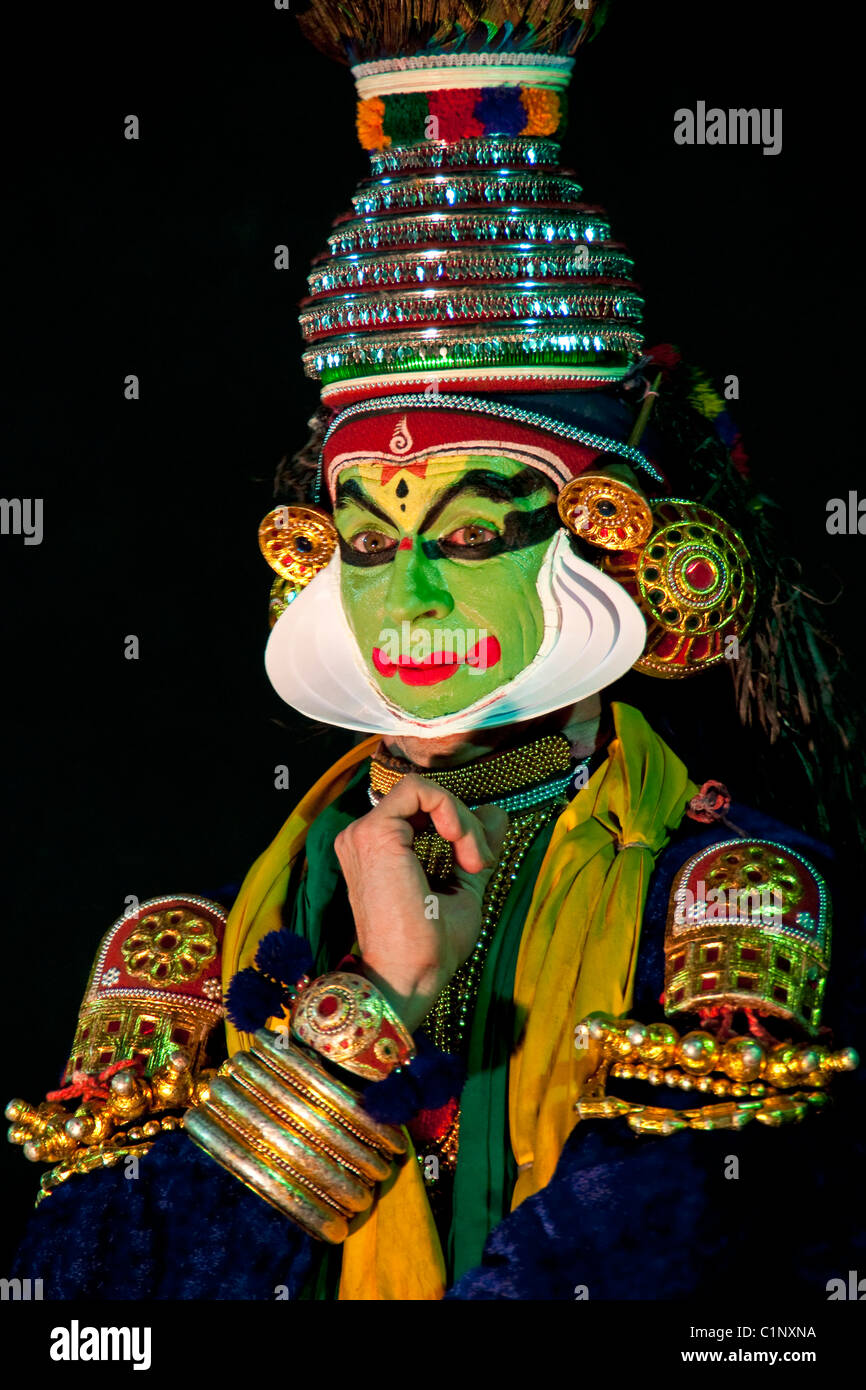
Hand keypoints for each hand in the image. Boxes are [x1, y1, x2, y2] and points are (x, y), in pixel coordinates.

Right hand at [333, 774, 508, 1031]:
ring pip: (425, 793)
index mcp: (379, 851)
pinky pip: (419, 791)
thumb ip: (473, 848)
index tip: (480, 865)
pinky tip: (462, 843)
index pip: (425, 812)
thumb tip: (496, 813)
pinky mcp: (373, 832)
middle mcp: (362, 838)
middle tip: (481, 862)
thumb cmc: (430, 947)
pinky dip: (452, 811)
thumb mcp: (463, 888)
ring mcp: (362, 833)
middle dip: (467, 823)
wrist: (408, 977)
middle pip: (427, 800)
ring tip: (474, 860)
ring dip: (462, 821)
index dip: (463, 827)